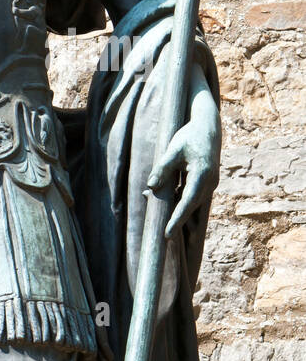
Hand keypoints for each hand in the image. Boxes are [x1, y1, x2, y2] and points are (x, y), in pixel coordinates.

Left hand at [148, 81, 220, 238]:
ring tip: (155, 209)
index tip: (167, 233)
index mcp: (202, 174)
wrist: (208, 127)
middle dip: (176, 219)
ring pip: (192, 202)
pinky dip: (180, 199)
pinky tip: (164, 198)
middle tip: (163, 233)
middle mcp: (209, 182)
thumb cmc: (189, 136)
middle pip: (191, 206)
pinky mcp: (206, 182)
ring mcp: (210, 183)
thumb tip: (150, 186)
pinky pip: (193, 195)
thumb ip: (163, 168)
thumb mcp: (173, 149)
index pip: (187, 202)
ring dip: (176, 208)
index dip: (177, 219)